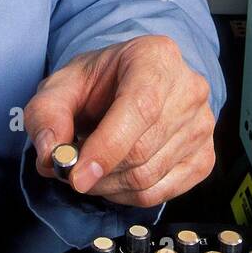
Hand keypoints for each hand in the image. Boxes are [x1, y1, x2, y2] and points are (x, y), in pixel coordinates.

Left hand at [24, 35, 216, 206]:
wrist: (124, 85)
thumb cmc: (96, 84)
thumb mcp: (61, 86)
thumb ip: (47, 114)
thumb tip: (52, 155)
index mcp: (156, 57)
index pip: (140, 108)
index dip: (107, 147)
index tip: (76, 175)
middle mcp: (188, 88)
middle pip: (143, 149)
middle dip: (98, 171)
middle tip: (70, 170)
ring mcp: (202, 124)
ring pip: (150, 175)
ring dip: (108, 185)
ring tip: (90, 167)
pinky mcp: (204, 157)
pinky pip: (162, 193)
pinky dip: (128, 195)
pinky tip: (113, 178)